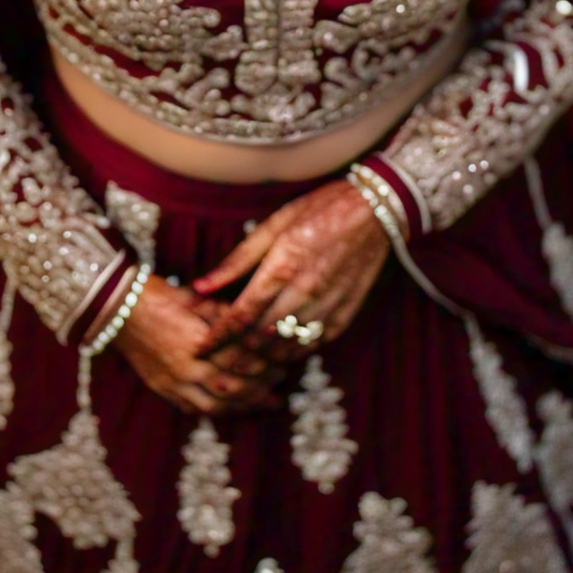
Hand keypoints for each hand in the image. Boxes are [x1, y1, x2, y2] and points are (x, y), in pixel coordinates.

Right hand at [113, 275, 283, 414]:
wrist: (119, 308)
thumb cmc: (161, 296)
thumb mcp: (198, 298)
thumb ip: (226, 315)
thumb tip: (256, 323)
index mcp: (197, 342)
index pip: (239, 360)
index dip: (264, 364)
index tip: (283, 360)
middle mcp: (186, 368)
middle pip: (232, 388)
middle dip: (260, 389)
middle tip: (281, 385)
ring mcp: (172, 383)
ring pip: (215, 406)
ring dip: (243, 407)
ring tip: (265, 403)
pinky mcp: (162, 389)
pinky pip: (193, 409)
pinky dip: (216, 412)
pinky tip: (231, 409)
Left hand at [192, 179, 389, 359]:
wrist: (373, 212)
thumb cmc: (319, 211)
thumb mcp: (272, 226)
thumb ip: (236, 261)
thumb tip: (200, 286)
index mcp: (281, 268)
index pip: (240, 316)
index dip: (217, 337)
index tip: (200, 348)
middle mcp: (304, 293)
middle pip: (259, 339)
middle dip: (233, 355)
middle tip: (215, 361)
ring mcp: (326, 308)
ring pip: (285, 349)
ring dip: (260, 359)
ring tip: (240, 362)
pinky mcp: (344, 317)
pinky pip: (310, 346)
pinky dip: (290, 353)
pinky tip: (276, 351)